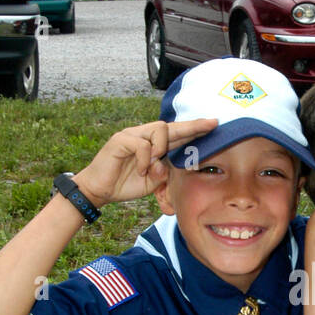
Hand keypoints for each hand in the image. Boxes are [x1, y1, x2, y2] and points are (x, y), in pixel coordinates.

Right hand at [72, 117, 218, 206]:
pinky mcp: (120, 140)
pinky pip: (142, 144)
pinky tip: (139, 171)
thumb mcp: (153, 181)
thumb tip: (171, 166)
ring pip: (159, 129)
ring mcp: (132, 135)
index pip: (178, 134)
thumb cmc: (126, 184)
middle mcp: (144, 135)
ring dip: (162, 148)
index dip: (195, 130)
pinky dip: (144, 159)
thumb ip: (166, 173)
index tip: (214, 125)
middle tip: (211, 124)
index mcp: (154, 145)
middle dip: (193, 126)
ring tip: (154, 166)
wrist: (100, 190)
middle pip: (172, 126)